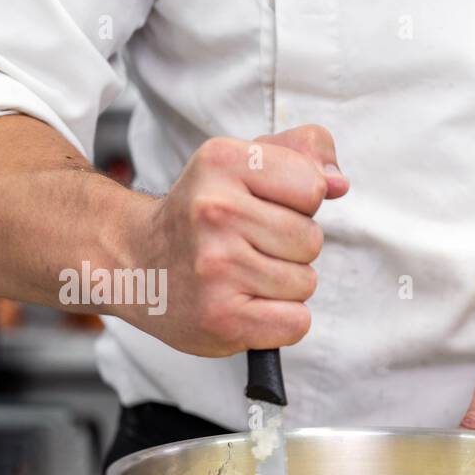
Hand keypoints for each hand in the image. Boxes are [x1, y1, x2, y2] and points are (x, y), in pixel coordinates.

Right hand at [121, 125, 347, 355]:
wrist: (135, 262)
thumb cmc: (202, 213)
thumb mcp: (243, 162)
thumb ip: (303, 153)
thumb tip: (339, 182)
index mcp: (221, 161)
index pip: (313, 186)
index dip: (300, 202)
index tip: (265, 206)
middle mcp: (215, 211)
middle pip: (311, 239)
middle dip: (292, 248)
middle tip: (248, 245)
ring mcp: (216, 267)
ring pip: (305, 282)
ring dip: (284, 285)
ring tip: (243, 274)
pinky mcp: (222, 317)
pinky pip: (296, 321)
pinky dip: (281, 319)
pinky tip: (247, 303)